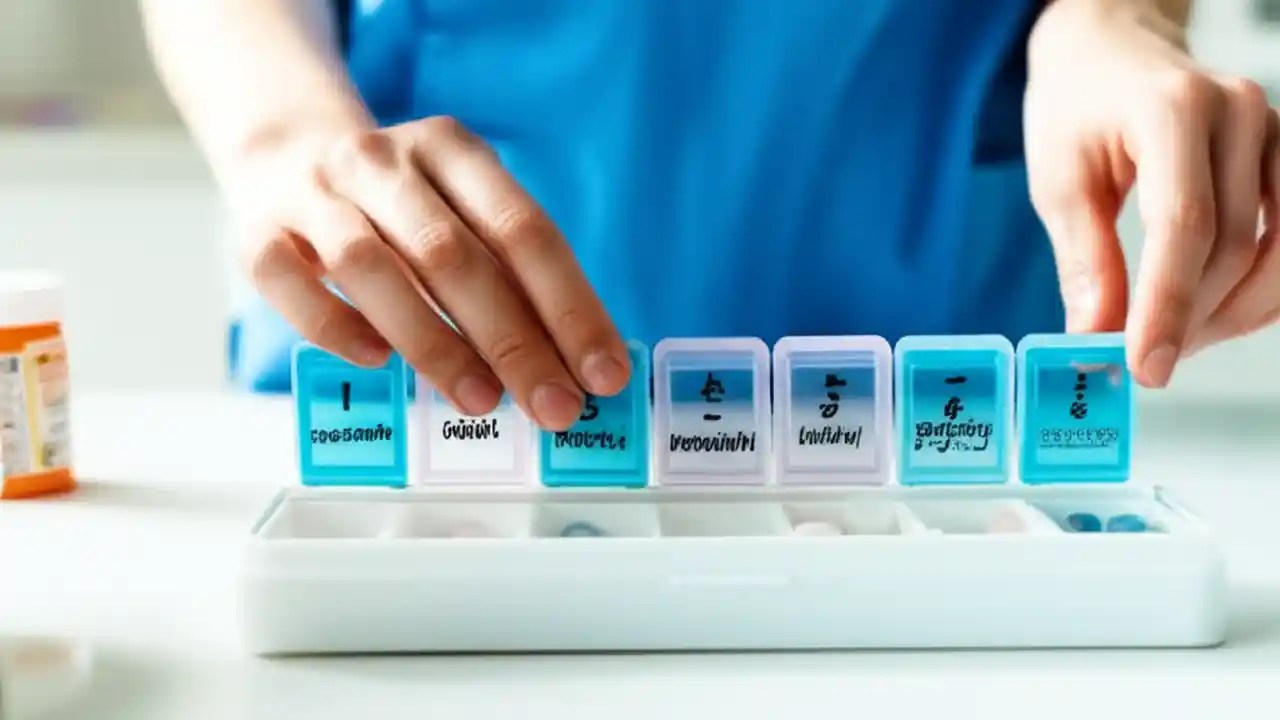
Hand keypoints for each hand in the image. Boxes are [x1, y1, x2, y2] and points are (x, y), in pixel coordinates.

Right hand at [226, 116, 629, 429]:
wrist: (285, 155)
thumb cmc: (401, 208)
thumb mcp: (461, 212)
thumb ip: (508, 275)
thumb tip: (573, 364)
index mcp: (452, 149)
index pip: (524, 230)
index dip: (569, 307)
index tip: (602, 373)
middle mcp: (383, 161)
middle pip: (454, 255)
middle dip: (514, 341)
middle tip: (554, 406)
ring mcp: (314, 193)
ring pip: (372, 268)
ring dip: (435, 344)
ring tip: (481, 400)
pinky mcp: (258, 231)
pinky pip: (290, 283)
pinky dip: (336, 327)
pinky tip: (378, 362)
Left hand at [1025, 0, 1278, 386]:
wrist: (1109, 49)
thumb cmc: (1078, 107)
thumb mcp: (1059, 180)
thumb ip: (1083, 260)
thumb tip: (1095, 339)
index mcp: (1171, 110)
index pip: (1183, 226)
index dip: (1166, 307)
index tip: (1144, 366)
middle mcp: (1238, 113)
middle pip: (1231, 246)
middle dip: (1189, 319)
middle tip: (1143, 363)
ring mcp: (1272, 131)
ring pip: (1275, 252)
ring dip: (1229, 316)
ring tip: (1174, 344)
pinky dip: (1254, 290)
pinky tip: (1210, 316)